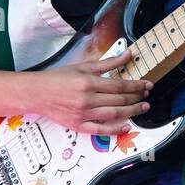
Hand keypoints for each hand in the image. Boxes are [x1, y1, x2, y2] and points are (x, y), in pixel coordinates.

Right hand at [30, 50, 152, 134]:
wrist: (37, 93)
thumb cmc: (58, 78)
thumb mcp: (83, 66)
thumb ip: (107, 62)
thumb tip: (127, 54)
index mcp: (89, 82)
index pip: (119, 85)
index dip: (136, 85)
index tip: (147, 84)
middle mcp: (87, 99)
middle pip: (119, 99)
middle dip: (137, 97)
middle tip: (147, 95)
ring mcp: (83, 114)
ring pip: (114, 114)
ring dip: (132, 111)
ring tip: (143, 107)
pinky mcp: (78, 126)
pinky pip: (100, 130)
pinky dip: (115, 129)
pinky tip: (126, 126)